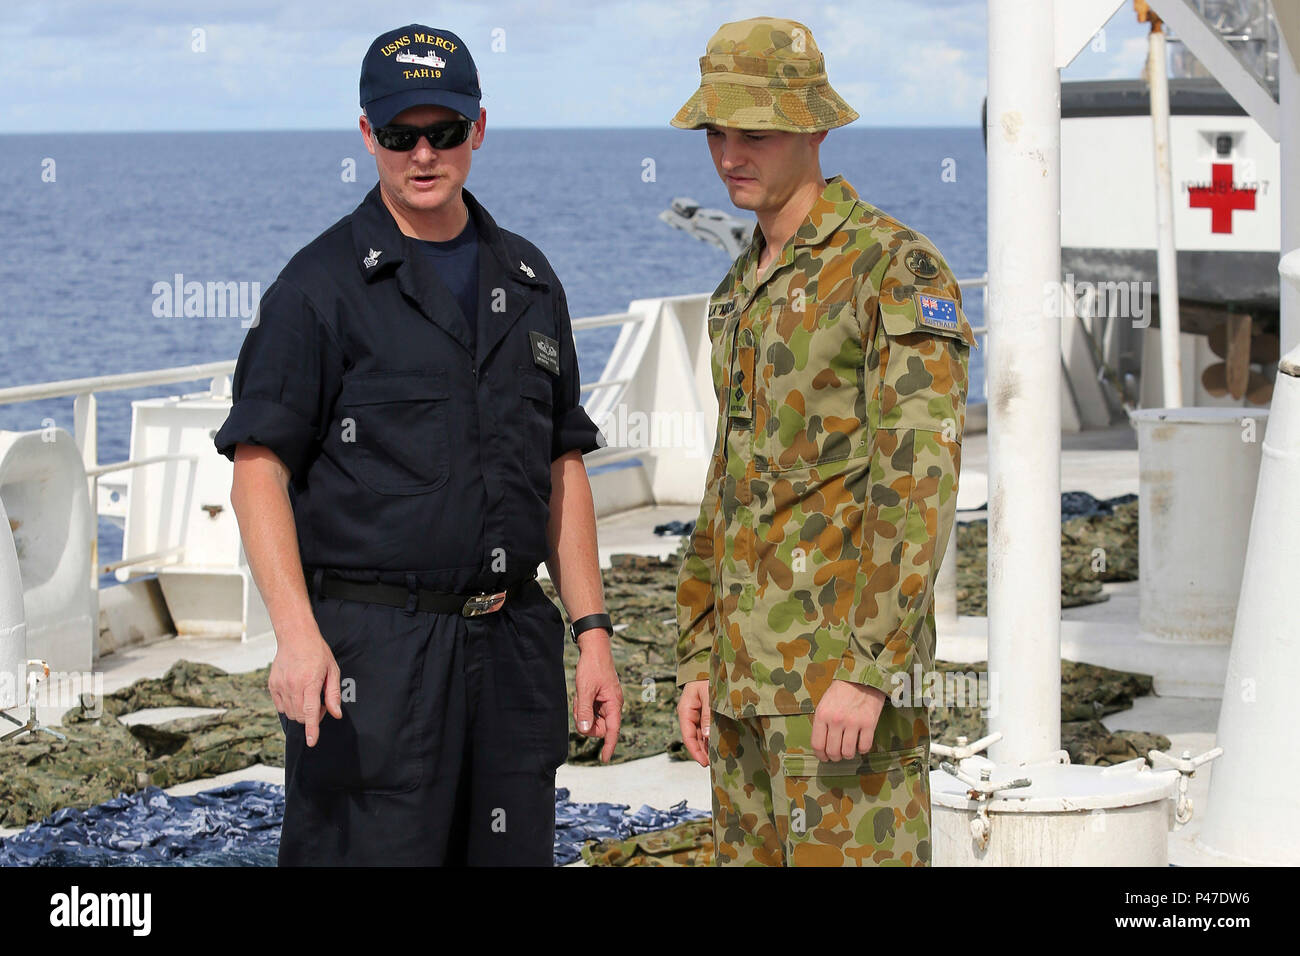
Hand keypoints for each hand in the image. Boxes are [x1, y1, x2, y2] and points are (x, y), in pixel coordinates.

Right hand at [268, 622, 342, 747]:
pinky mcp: (272, 686)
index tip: (311, 741)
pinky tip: (297, 695)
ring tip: (308, 696)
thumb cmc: (316, 652)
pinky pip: (280, 707)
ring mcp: (280, 686)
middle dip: (312, 717)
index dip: (312, 729)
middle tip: (320, 703)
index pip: (310, 711)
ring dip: (301, 712)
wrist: (295, 637)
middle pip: (301, 716)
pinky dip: (289, 707)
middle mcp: (293, 685)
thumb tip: (336, 714)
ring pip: (290, 713)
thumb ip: (333, 695)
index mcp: (309, 682)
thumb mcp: (332, 671)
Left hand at [573, 632, 622, 762]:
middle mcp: (612, 705)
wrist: (594, 649)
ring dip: (582, 711)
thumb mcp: (585, 690)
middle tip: (578, 706)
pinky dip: (583, 705)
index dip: (609, 745)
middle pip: (599, 726)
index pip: (613, 730)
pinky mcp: (600, 698)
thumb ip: (584, 711)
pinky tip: (580, 694)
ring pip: (592, 718)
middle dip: (586, 721)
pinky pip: (590, 710)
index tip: (604, 758)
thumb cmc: (592, 667)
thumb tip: (584, 731)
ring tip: (579, 695)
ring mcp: (606, 701)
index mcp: (614, 703)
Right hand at [676, 679, 710, 766]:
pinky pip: (705, 728)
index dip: (695, 751)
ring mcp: (695, 714)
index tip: (704, 762)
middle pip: (693, 738)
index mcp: (685, 710)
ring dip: (706, 746)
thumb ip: (707, 715)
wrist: (708, 665)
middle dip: (701, 751)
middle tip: (712, 764)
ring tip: (716, 757)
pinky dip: (709, 737)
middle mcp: (689, 714)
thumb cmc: (707, 678)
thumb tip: (706, 735)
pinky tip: (717, 744)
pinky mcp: (703, 713)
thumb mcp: (708, 696)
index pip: (688, 736)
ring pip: (699, 735)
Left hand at [811, 679, 885, 761]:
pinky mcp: (869, 723)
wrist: (863, 677)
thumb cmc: (841, 691)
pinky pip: (864, 746)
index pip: (817, 744)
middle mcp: (836, 720)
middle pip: (832, 751)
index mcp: (822, 715)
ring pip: (848, 752)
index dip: (821, 755)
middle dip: (834, 757)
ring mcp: (853, 722)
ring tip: (849, 750)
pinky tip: (860, 743)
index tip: (824, 757)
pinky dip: (862, 749)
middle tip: (837, 755)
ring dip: (848, 755)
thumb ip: (822, 722)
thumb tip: (822, 744)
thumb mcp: (824, 703)